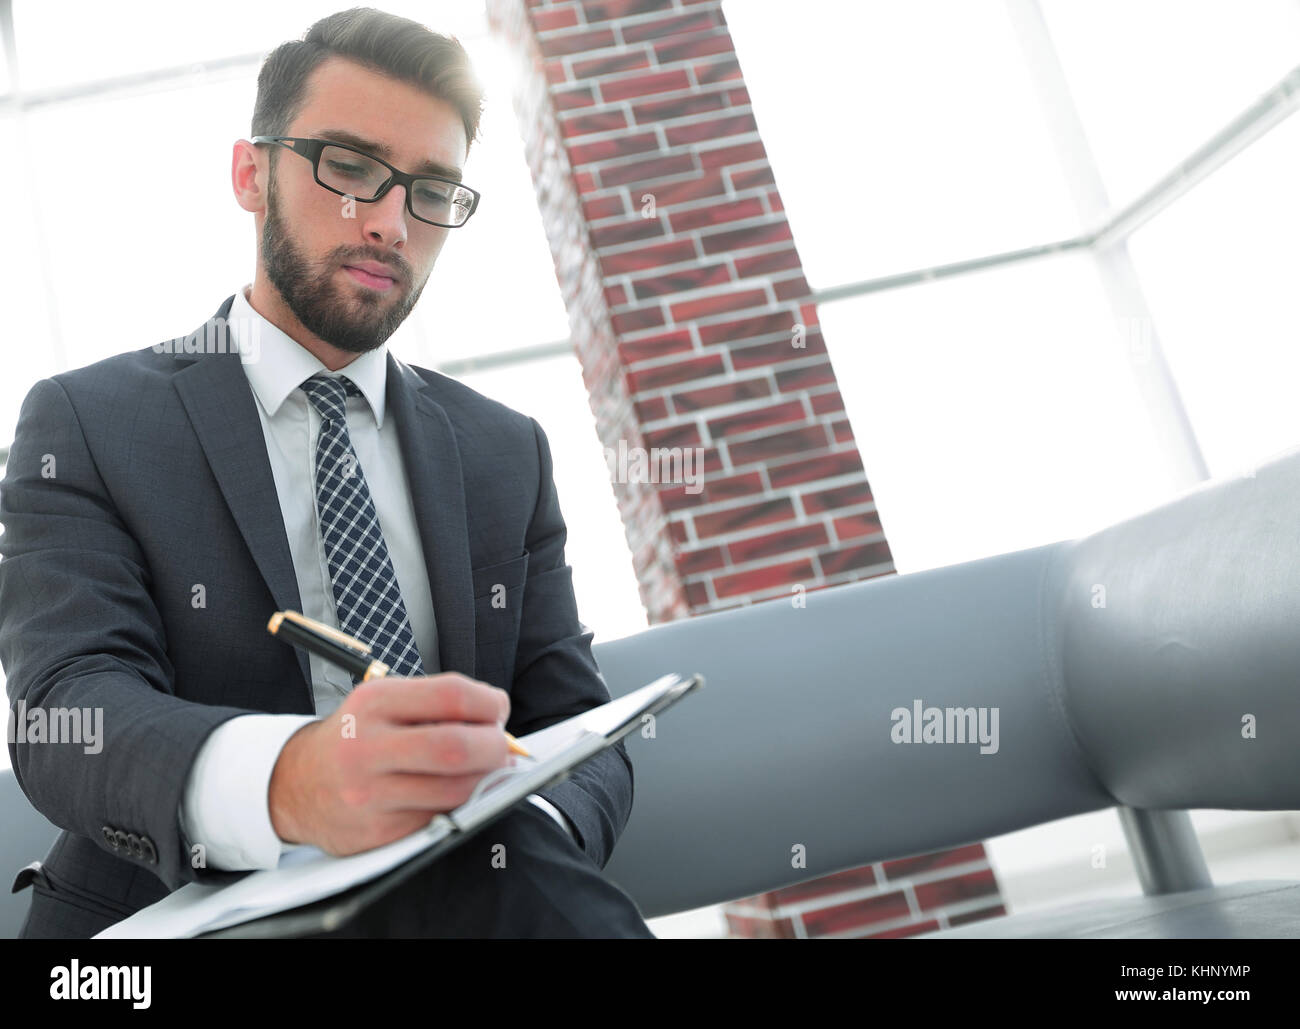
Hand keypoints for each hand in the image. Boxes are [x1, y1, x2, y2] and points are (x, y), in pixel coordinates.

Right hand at [268, 672, 511, 855]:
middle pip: (455, 747)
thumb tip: (499, 726)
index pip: (452, 695)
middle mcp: (366, 747)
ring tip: (484, 772)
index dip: (489, 704)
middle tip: (504, 749)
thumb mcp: (383, 702)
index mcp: (374, 702)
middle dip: (495, 748)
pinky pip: (438, 820)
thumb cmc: (356, 738)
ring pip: (455, 791)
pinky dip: (458, 807)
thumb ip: (437, 706)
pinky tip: (454, 796)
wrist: (295, 784)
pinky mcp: (376, 831)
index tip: (498, 711)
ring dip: (485, 782)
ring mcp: (369, 794)